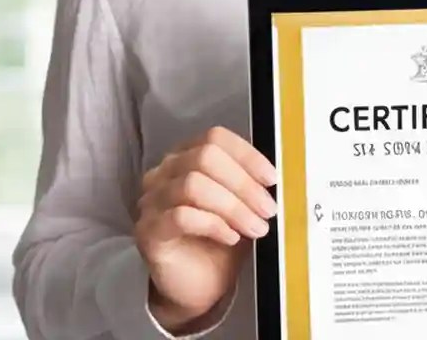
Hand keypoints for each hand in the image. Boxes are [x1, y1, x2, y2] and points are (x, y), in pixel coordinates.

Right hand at [134, 126, 277, 332]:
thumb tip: (278, 178)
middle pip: (204, 157)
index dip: (247, 155)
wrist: (197, 287)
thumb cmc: (219, 243)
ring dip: (233, 207)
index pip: (215, 138)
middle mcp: (164, 173)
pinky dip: (213, 225)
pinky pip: (180, 217)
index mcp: (187, 158)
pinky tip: (231, 238)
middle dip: (243, 184)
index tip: (272, 179)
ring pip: (193, 185)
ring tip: (256, 228)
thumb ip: (253, 188)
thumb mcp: (243, 208)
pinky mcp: (148, 231)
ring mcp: (152, 201)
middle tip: (268, 209)